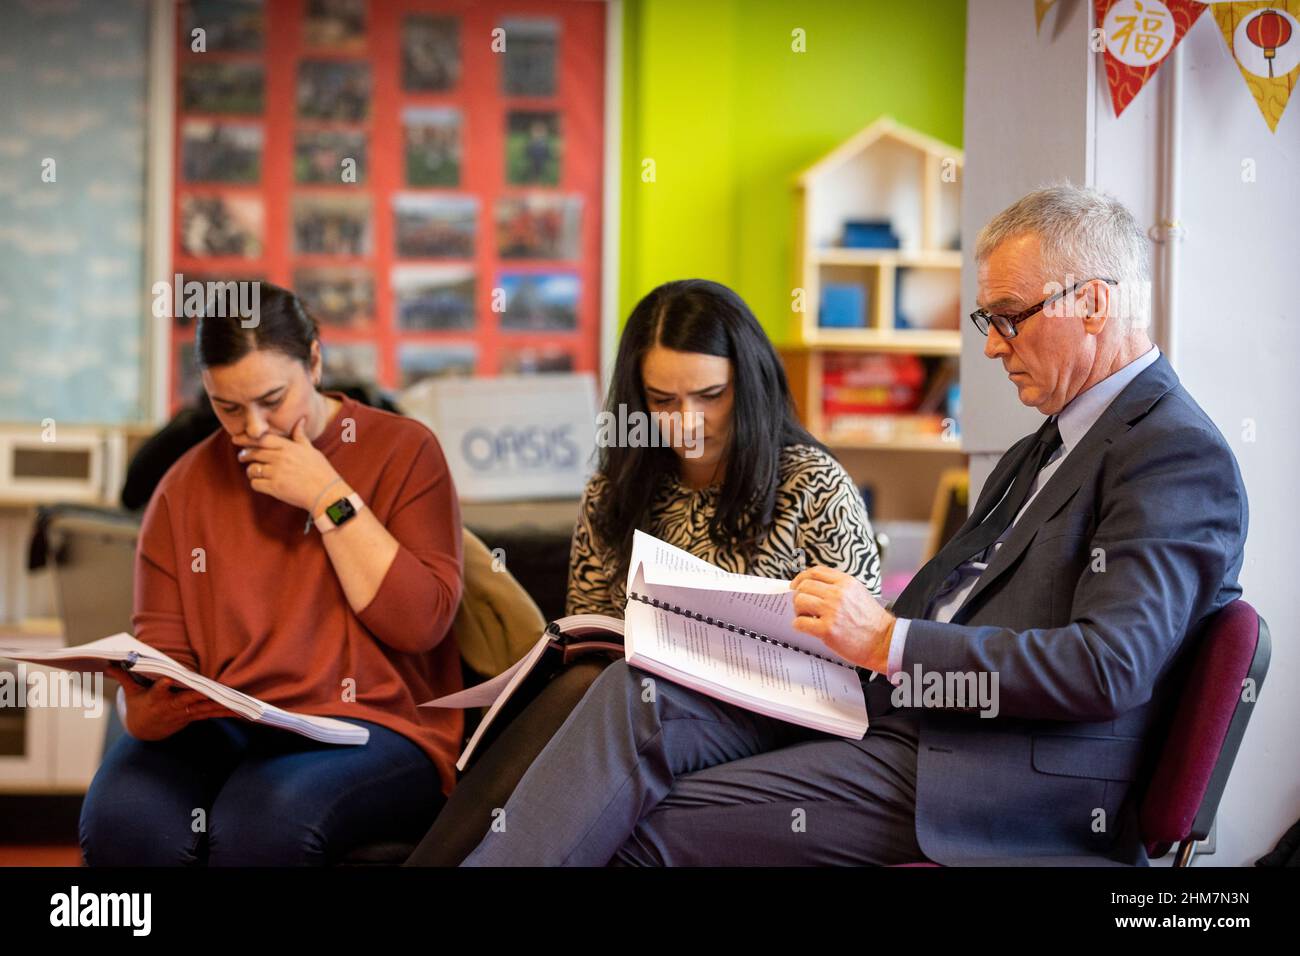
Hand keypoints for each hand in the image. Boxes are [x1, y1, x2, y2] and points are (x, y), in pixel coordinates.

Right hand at [107, 666, 240, 740]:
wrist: (145, 730)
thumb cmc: (139, 705)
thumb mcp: (130, 692)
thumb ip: (124, 676)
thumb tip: (109, 662)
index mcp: (156, 699)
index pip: (159, 691)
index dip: (163, 687)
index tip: (167, 680)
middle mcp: (172, 707)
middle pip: (187, 700)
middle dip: (200, 696)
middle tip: (212, 691)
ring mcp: (185, 713)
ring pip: (204, 709)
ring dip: (222, 707)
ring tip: (239, 706)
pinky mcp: (194, 716)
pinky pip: (212, 714)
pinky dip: (226, 712)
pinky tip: (242, 712)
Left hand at [231, 417, 339, 511]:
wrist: (326, 493)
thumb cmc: (321, 471)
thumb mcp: (311, 450)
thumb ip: (300, 436)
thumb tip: (301, 420)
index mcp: (289, 447)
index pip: (262, 439)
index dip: (246, 438)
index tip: (236, 439)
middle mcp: (281, 458)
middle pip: (254, 453)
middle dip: (245, 455)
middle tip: (242, 456)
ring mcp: (277, 473)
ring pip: (252, 469)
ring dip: (251, 471)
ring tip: (254, 472)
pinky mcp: (275, 488)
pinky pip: (255, 484)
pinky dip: (256, 483)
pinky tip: (261, 483)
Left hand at [790, 566, 894, 672]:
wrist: (883, 642)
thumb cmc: (871, 621)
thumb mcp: (858, 593)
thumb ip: (838, 587)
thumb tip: (813, 586)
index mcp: (846, 582)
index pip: (815, 572)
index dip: (801, 578)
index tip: (796, 585)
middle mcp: (838, 594)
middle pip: (804, 585)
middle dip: (798, 595)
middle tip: (802, 606)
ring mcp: (832, 611)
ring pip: (799, 601)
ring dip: (798, 610)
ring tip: (806, 617)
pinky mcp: (827, 629)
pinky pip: (800, 622)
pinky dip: (798, 625)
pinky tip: (806, 628)